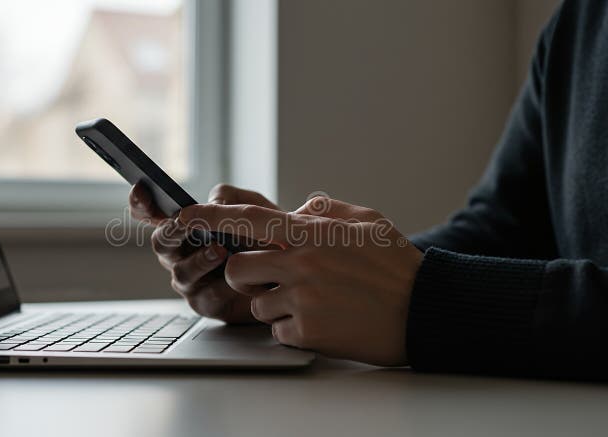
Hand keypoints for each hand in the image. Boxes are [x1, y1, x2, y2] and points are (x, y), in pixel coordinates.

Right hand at [129, 183, 279, 322]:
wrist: (292, 269)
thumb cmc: (266, 235)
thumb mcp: (251, 206)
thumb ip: (229, 198)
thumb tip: (211, 204)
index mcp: (185, 227)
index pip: (152, 213)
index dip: (141, 203)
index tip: (141, 189)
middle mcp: (180, 253)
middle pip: (160, 242)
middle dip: (171, 231)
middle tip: (185, 223)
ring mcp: (191, 280)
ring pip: (182, 272)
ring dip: (200, 259)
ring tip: (221, 251)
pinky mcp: (207, 303)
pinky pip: (207, 296)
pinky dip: (224, 286)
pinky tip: (240, 279)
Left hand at [178, 196, 422, 365]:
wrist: (424, 311)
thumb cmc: (396, 265)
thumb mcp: (366, 220)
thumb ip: (324, 210)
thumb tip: (295, 209)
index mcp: (312, 233)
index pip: (245, 219)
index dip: (208, 216)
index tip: (183, 217)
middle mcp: (301, 264)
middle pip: (237, 269)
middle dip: (245, 275)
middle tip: (270, 277)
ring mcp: (302, 300)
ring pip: (257, 303)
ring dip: (275, 304)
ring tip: (315, 302)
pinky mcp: (308, 332)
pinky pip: (277, 331)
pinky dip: (293, 329)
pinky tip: (324, 320)